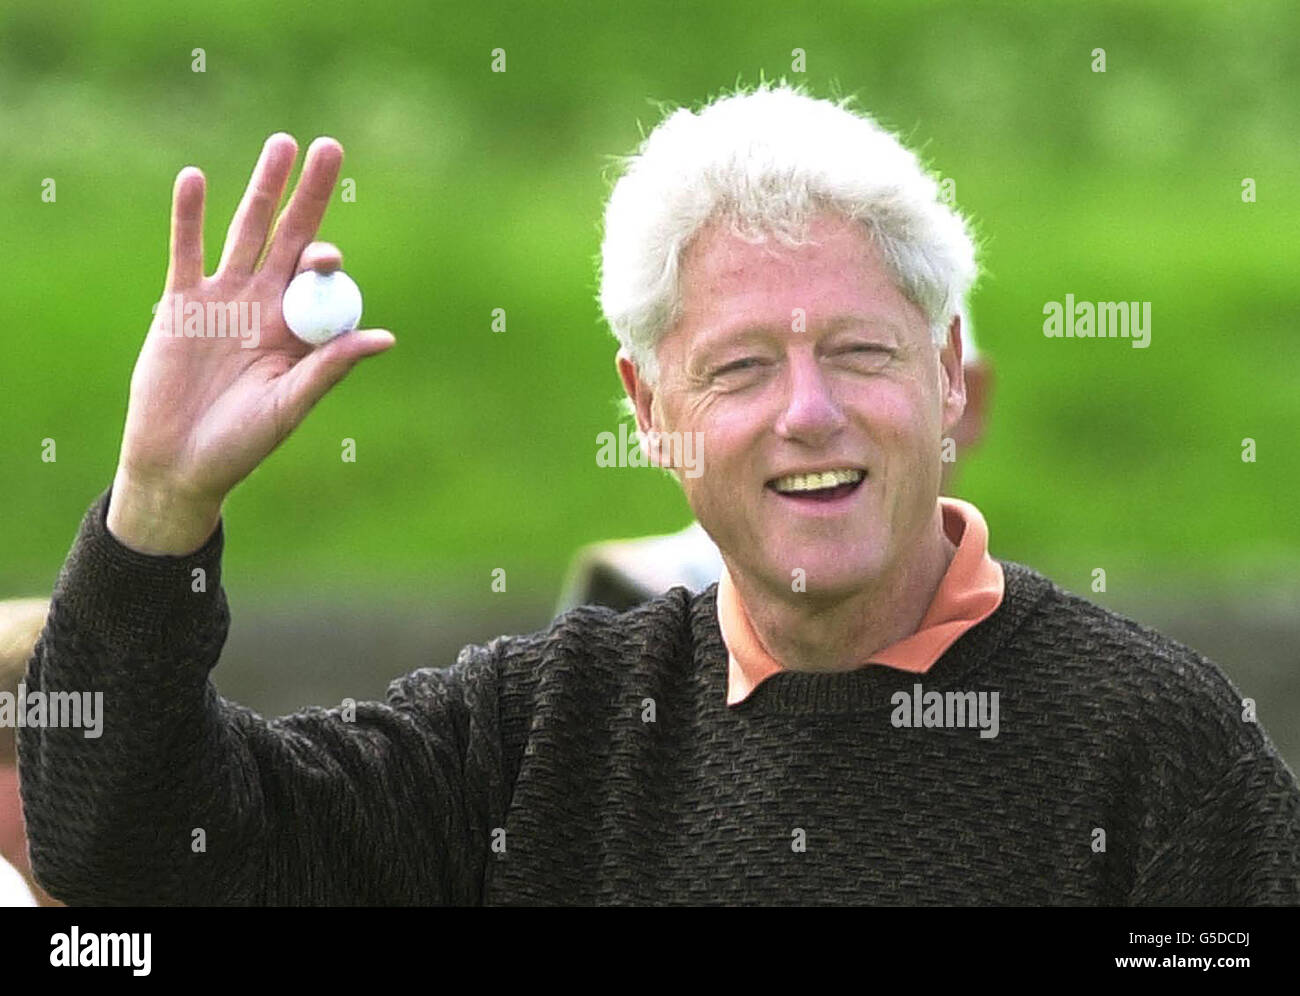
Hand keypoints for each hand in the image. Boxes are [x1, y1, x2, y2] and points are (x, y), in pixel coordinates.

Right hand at [107, 134, 394, 552]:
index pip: (320, 280)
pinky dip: (189, 217)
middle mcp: (265, 306)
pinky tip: (195, 179)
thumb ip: (328, 368)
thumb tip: (385, 338)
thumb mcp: (289, 406)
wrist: (179, 464)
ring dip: (262, 189)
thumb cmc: (242, 444)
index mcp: (299, 330)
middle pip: (290, 237)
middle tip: (329, 147)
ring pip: (245, 232)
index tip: (326, 255)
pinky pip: (186, 251)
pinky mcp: (179, 303)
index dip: (325, 259)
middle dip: (308, 195)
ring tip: (282, 145)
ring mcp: (223, 299)